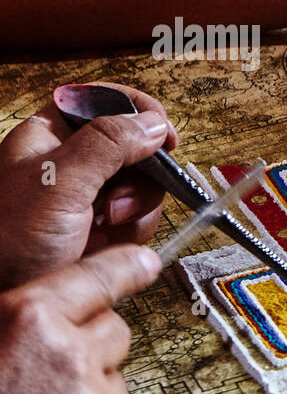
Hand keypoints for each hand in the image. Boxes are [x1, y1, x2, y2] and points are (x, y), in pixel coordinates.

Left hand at [0, 84, 175, 289]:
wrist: (4, 292)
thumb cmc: (6, 240)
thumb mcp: (58, 183)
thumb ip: (107, 145)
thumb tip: (152, 123)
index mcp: (52, 136)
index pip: (104, 102)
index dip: (138, 113)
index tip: (163, 135)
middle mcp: (73, 163)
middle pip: (135, 147)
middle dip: (140, 174)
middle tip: (120, 193)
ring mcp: (90, 197)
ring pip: (144, 186)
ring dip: (137, 207)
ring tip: (105, 223)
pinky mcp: (103, 228)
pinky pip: (140, 219)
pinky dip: (133, 231)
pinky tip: (107, 240)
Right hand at [0, 244, 159, 393]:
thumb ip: (12, 323)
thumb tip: (40, 312)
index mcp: (27, 321)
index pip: (99, 279)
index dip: (126, 268)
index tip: (145, 262)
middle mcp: (70, 357)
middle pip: (115, 332)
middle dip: (92, 345)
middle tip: (50, 373)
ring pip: (114, 382)